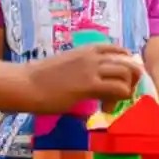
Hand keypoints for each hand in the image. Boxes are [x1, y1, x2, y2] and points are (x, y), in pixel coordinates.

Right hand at [23, 44, 142, 113]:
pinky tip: (107, 109)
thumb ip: (84, 70)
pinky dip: (118, 100)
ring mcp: (92, 69)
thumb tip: (93, 83)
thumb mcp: (68, 66)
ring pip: (126, 74)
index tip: (121, 80)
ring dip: (126, 90)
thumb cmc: (41, 78)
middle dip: (132, 80)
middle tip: (121, 95)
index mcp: (88, 49)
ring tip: (112, 103)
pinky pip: (118, 89)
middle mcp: (93, 56)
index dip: (126, 66)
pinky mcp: (89, 85)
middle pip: (129, 62)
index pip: (120, 51)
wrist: (26, 84)